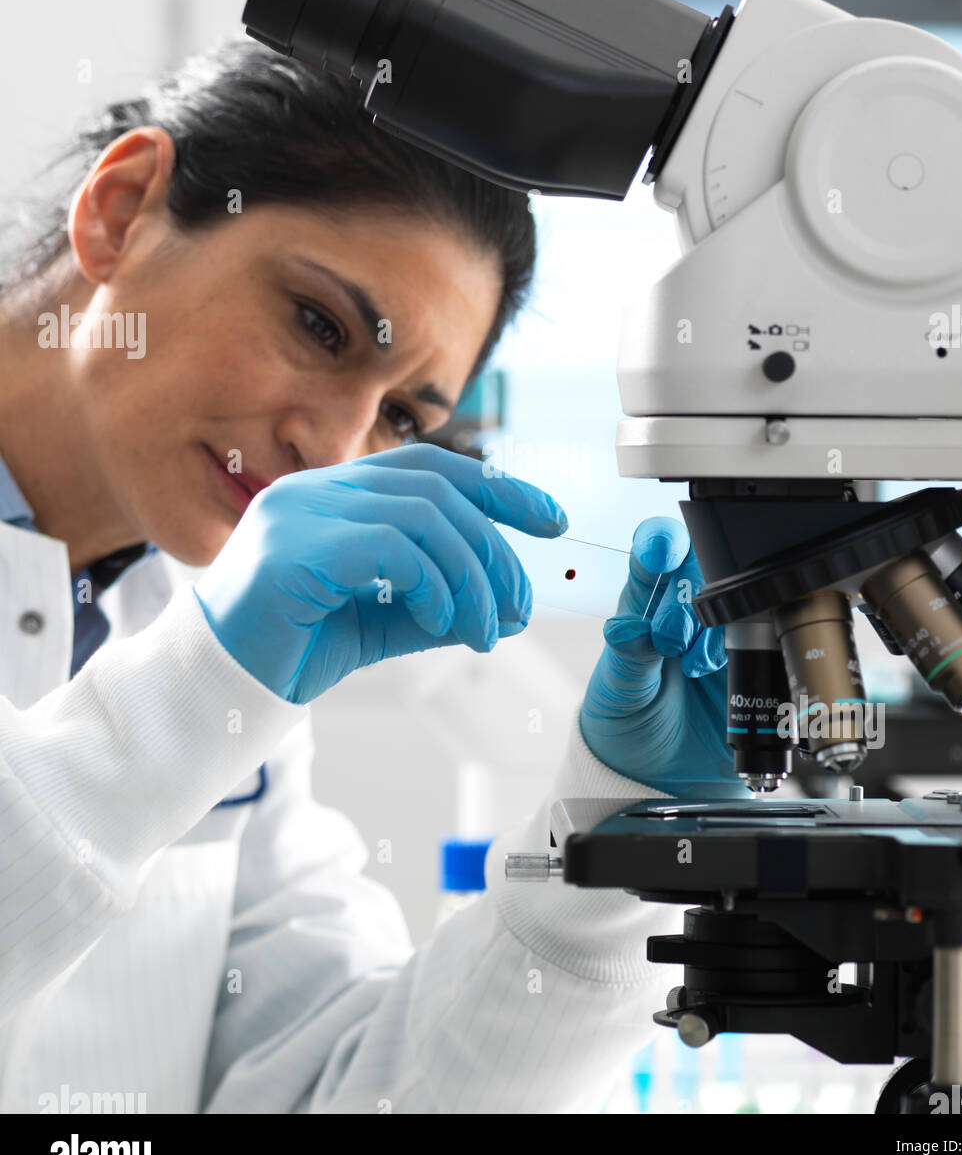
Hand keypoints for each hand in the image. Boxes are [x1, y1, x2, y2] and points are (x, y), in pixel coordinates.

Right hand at [194, 443, 567, 703]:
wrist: (218, 688)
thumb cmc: (292, 649)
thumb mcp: (383, 620)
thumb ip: (438, 602)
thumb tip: (510, 606)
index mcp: (334, 493)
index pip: (430, 466)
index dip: (497, 486)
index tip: (549, 520)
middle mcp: (315, 490)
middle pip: (437, 490)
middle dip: (494, 547)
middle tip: (520, 605)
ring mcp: (300, 513)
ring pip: (423, 517)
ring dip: (472, 576)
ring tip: (487, 628)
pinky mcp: (294, 550)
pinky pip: (390, 549)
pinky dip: (434, 585)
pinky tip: (444, 623)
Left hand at [579, 516, 750, 799]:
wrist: (661, 772)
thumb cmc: (627, 720)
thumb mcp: (618, 691)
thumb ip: (627, 657)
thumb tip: (627, 628)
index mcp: (645, 604)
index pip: (655, 554)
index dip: (660, 543)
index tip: (659, 553)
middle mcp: (685, 611)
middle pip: (701, 570)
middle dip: (687, 599)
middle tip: (671, 639)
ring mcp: (720, 634)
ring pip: (734, 602)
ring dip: (712, 631)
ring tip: (692, 667)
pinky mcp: (750, 660)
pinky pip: (762, 640)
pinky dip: (747, 652)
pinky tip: (719, 673)